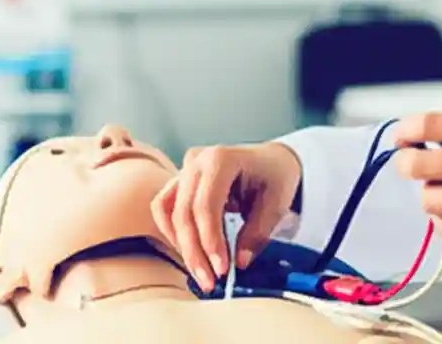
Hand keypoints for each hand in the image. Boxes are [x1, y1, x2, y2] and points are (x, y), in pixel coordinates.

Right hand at [150, 142, 301, 292]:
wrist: (270, 160)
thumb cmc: (275, 176)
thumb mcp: (277, 203)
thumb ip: (257, 232)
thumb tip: (239, 262)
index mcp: (221, 158)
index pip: (205, 205)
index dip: (210, 240)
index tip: (221, 269)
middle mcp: (197, 161)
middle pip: (183, 212)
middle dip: (194, 252)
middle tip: (209, 281)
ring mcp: (184, 169)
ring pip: (167, 211)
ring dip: (180, 245)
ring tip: (200, 272)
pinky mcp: (179, 181)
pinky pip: (165, 208)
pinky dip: (173, 233)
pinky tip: (190, 253)